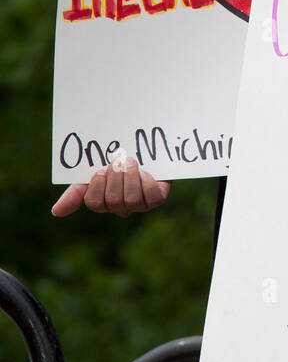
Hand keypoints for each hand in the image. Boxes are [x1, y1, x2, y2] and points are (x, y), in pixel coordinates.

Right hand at [51, 157, 170, 216]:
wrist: (142, 149)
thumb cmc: (115, 164)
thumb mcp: (92, 172)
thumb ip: (75, 192)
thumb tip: (55, 212)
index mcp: (103, 202)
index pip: (94, 203)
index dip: (97, 185)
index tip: (100, 169)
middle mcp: (121, 207)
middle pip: (113, 201)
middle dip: (115, 178)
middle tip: (118, 161)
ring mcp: (140, 204)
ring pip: (132, 200)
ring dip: (130, 177)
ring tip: (130, 162)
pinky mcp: (158, 198)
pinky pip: (152, 197)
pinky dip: (147, 182)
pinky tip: (145, 172)